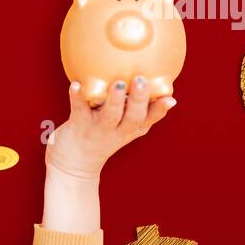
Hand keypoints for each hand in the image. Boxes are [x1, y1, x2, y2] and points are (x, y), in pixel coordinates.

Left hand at [45, 75, 176, 179]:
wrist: (74, 164)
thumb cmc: (102, 136)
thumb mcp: (126, 127)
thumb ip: (138, 108)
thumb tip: (157, 82)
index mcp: (131, 129)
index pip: (150, 119)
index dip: (160, 110)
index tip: (169, 99)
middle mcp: (117, 130)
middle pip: (133, 117)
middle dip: (138, 100)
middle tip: (141, 80)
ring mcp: (97, 128)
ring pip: (110, 115)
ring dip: (115, 100)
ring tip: (118, 84)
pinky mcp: (78, 124)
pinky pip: (78, 109)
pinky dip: (77, 96)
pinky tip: (76, 85)